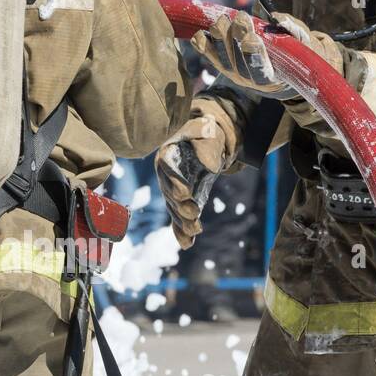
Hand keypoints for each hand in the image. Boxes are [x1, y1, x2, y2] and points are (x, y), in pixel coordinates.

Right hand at [156, 108, 230, 248]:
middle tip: (194, 214)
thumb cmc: (204, 133)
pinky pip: (177, 217)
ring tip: (195, 232)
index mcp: (168, 154)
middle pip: (169, 192)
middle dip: (180, 205)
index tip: (184, 194)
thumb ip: (206, 145)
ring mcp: (171, 189)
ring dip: (183, 221)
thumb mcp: (207, 132)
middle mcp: (165, 174)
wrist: (204, 140)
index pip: (168, 169)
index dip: (175, 182)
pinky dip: (181, 231)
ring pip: (174, 208)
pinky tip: (187, 243)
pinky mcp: (180, 201)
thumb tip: (210, 165)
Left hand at [191, 11, 342, 95]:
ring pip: (222, 62)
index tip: (252, 36)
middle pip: (237, 64)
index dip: (255, 54)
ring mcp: (234, 74)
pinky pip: (210, 58)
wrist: (285, 66)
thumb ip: (292, 28)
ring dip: (218, 41)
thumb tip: (276, 16)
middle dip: (235, 41)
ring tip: (219, 22)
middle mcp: (250, 80)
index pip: (261, 70)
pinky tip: (199, 34)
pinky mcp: (223, 66)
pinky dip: (203, 46)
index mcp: (273, 78)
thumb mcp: (302, 40)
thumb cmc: (296, 50)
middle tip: (237, 19)